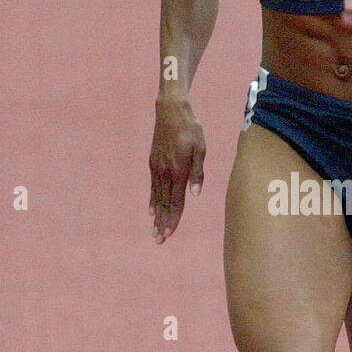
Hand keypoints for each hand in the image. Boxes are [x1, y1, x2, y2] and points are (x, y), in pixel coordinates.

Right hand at [148, 95, 205, 242]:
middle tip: (159, 241)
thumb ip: (197, 172)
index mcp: (178, 170)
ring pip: (157, 197)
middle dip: (163, 223)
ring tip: (154, 231)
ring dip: (157, 216)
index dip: (174, 219)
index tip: (169, 234)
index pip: (176, 201)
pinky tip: (151, 211)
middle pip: (165, 203)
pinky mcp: (153, 163)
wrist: (171, 110)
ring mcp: (157, 168)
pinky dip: (152, 200)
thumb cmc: (190, 128)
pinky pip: (153, 186)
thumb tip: (195, 194)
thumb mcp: (200, 148)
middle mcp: (165, 172)